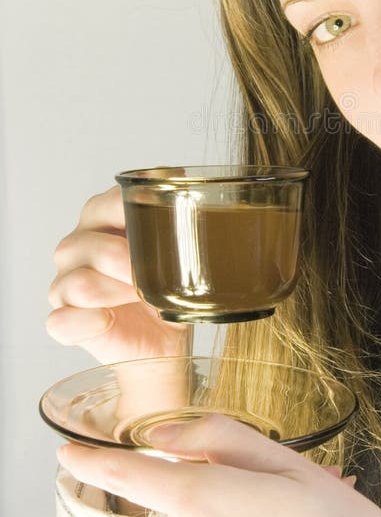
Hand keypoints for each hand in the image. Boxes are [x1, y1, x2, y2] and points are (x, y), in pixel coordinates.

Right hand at [47, 185, 189, 364]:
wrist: (163, 335)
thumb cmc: (166, 284)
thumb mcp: (180, 247)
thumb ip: (174, 213)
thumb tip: (182, 181)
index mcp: (102, 214)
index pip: (113, 202)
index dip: (142, 219)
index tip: (170, 233)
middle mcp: (77, 244)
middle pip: (95, 246)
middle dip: (133, 265)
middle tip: (161, 277)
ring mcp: (64, 282)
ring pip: (81, 284)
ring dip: (119, 293)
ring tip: (144, 298)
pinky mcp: (63, 319)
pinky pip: (61, 321)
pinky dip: (87, 322)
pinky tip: (107, 319)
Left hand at [57, 413, 380, 516]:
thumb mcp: (288, 463)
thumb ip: (220, 440)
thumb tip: (167, 436)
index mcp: (206, 498)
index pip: (133, 474)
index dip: (93, 461)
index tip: (67, 453)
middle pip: (187, 491)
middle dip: (224, 480)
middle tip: (281, 487)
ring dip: (241, 511)